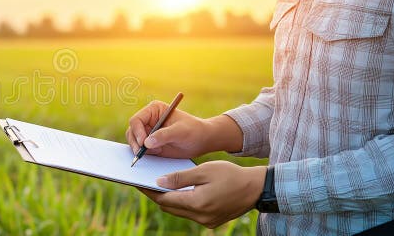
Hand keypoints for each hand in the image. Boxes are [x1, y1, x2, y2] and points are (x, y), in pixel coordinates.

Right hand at [125, 101, 243, 158]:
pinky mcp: (151, 144)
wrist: (202, 140)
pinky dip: (143, 155)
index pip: (136, 120)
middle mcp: (148, 120)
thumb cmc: (194, 130)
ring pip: (134, 142)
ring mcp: (148, 133)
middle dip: (135, 143)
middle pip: (132, 131)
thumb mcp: (180, 131)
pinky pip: (141, 150)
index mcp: (153, 110)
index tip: (143, 142)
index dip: (137, 132)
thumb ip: (163, 135)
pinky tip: (154, 156)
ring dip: (139, 150)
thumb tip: (146, 143)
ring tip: (154, 154)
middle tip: (141, 153)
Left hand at [137, 161, 265, 228]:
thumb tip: (158, 182)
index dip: (149, 190)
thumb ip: (180, 178)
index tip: (137, 181)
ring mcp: (206, 221)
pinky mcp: (211, 221)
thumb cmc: (230, 175)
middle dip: (156, 195)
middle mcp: (200, 217)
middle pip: (169, 207)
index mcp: (197, 203)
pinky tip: (178, 191)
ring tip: (159, 185)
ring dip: (169, 199)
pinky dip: (181, 203)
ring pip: (178, 211)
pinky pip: (189, 213)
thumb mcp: (203, 171)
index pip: (164, 199)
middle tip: (145, 181)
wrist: (256, 188)